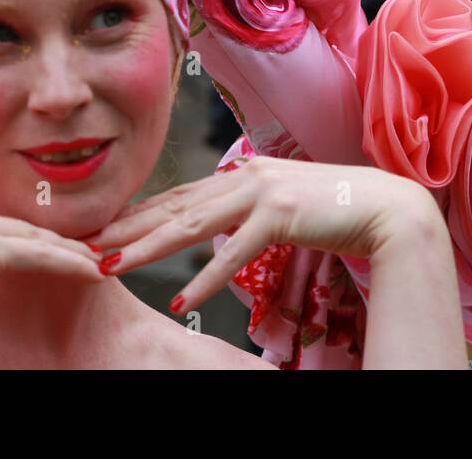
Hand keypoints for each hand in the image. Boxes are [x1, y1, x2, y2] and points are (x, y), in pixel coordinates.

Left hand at [90, 158, 442, 313]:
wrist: (384, 206)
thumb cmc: (334, 209)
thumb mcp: (280, 207)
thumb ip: (246, 214)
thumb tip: (218, 235)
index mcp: (243, 172)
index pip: (180, 195)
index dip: (139, 212)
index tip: (104, 227)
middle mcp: (245, 175)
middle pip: (174, 206)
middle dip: (128, 227)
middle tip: (86, 244)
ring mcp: (261, 192)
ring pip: (191, 225)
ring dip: (148, 248)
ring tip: (112, 265)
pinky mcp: (280, 215)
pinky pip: (233, 253)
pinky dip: (205, 277)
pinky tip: (182, 298)